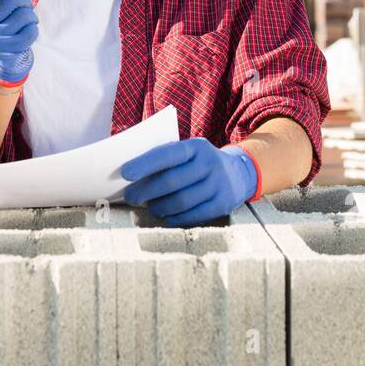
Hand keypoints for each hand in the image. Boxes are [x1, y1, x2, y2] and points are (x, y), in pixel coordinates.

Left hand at [121, 138, 260, 227]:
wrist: (239, 173)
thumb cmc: (199, 164)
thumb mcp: (188, 153)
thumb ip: (166, 160)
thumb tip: (131, 177)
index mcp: (196, 146)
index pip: (168, 154)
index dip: (145, 164)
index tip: (125, 173)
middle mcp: (210, 163)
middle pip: (172, 181)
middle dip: (146, 191)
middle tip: (130, 197)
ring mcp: (219, 184)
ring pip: (182, 201)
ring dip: (160, 207)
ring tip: (150, 207)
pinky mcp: (223, 203)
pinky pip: (194, 215)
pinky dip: (175, 218)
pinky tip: (166, 216)